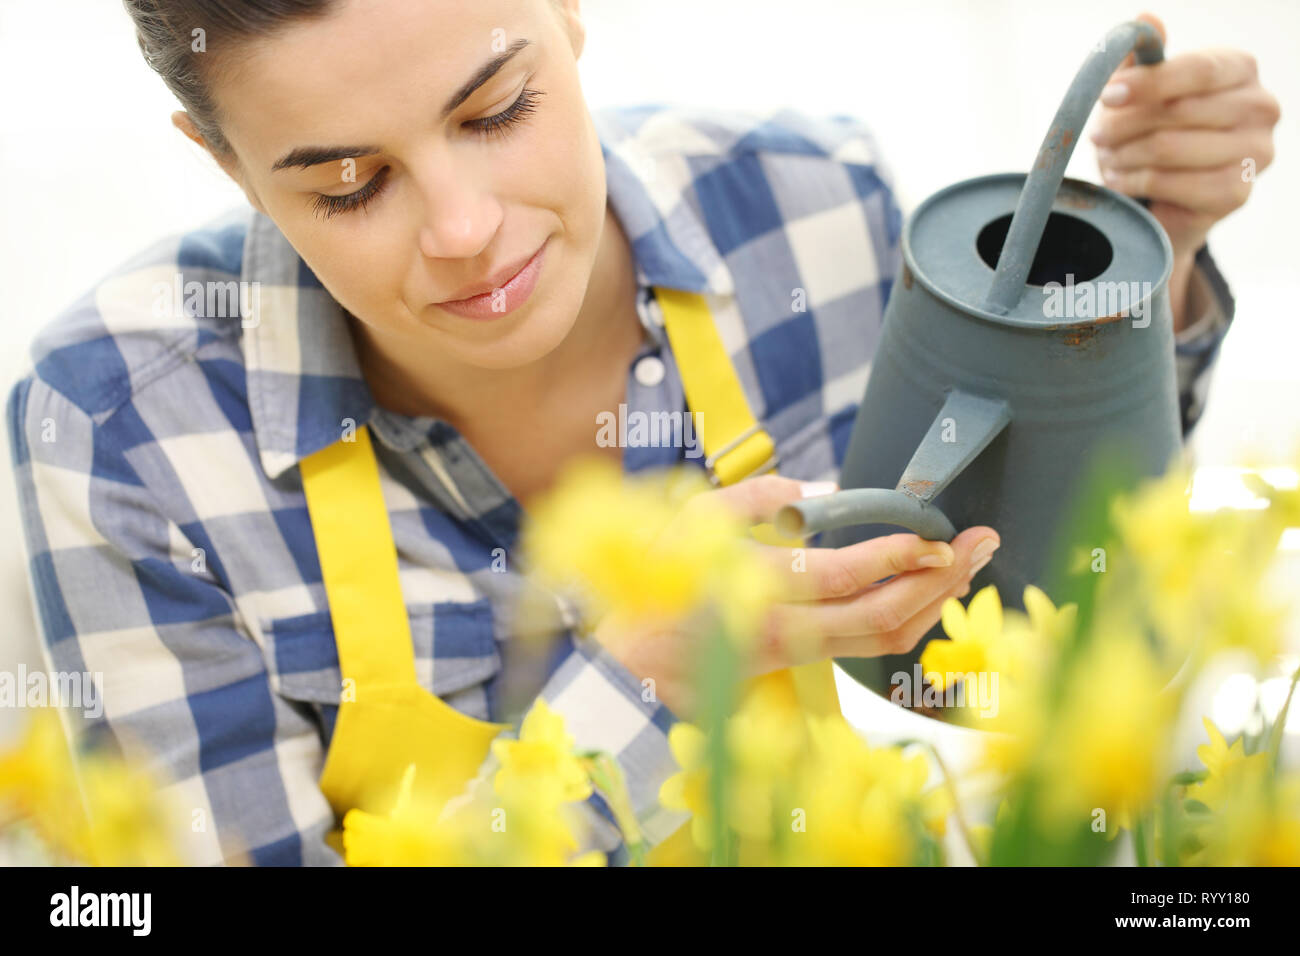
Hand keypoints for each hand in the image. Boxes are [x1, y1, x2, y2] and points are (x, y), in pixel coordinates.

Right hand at [591, 474, 999, 720]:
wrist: (631, 653)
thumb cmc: (661, 574)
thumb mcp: (698, 515)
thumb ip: (761, 496)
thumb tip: (822, 495)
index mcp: (754, 586)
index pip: (843, 578)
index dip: (897, 558)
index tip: (938, 536)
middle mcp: (782, 630)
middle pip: (880, 617)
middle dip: (941, 581)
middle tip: (981, 545)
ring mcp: (793, 657)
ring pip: (881, 643)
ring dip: (933, 604)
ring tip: (968, 566)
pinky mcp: (798, 669)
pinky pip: (864, 650)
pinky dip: (904, 623)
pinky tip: (926, 595)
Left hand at [1091, 12, 1279, 327]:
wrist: (1158, 196)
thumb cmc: (1148, 130)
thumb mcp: (1140, 89)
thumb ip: (1144, 57)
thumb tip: (1145, 19)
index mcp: (1240, 69)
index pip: (1198, 70)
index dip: (1148, 82)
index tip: (1107, 96)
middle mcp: (1261, 107)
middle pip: (1179, 111)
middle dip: (1124, 125)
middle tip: (1098, 137)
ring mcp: (1256, 152)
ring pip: (1171, 148)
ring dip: (1125, 156)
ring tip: (1109, 158)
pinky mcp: (1238, 193)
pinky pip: (1173, 185)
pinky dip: (1136, 183)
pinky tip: (1122, 181)